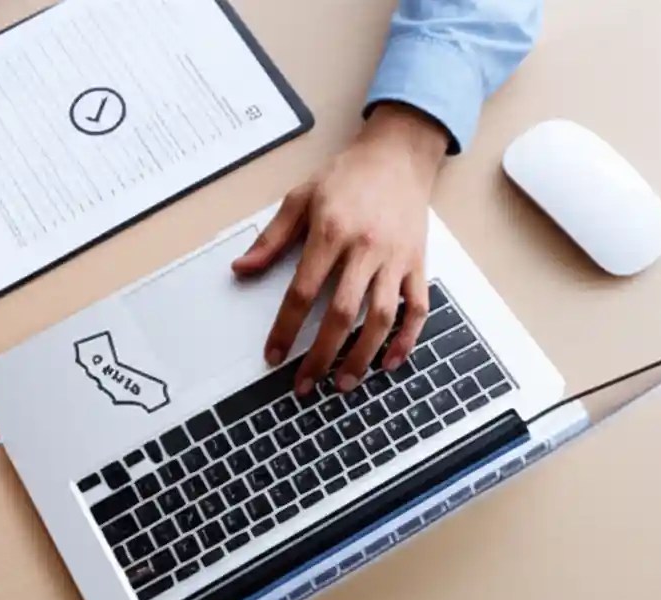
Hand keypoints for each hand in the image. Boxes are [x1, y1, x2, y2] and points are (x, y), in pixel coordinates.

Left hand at [232, 103, 447, 394]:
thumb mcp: (301, 197)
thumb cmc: (348, 176)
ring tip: (344, 383)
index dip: (286, 328)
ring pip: (381, 318)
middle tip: (305, 384)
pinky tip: (389, 361)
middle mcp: (366, 248)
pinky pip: (417, 308)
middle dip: (321, 355)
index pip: (303, 291)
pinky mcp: (418, 264)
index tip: (273, 355)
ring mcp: (395, 259)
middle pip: (342, 313)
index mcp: (331, 232)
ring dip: (362, 356)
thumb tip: (242, 269)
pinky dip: (406, 339)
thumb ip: (272, 238)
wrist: (398, 155)